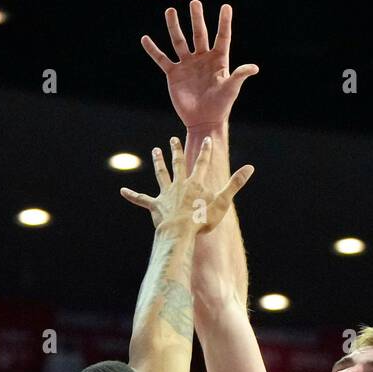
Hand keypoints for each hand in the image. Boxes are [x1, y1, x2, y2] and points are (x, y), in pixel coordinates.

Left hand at [120, 134, 252, 233]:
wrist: (180, 232)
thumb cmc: (201, 220)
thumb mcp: (222, 202)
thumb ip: (235, 184)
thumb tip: (250, 168)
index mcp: (195, 184)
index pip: (202, 163)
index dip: (206, 151)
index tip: (207, 139)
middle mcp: (179, 185)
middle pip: (178, 164)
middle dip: (176, 151)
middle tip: (172, 139)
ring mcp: (166, 195)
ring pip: (161, 175)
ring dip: (158, 162)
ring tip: (154, 151)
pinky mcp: (155, 206)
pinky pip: (142, 199)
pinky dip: (132, 195)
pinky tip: (122, 191)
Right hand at [141, 1, 258, 129]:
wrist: (204, 121)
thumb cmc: (221, 106)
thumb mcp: (231, 89)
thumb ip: (239, 75)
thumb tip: (254, 68)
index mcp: (218, 60)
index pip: (222, 37)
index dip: (224, 22)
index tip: (226, 7)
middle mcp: (202, 58)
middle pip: (199, 34)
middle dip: (197, 18)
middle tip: (195, 2)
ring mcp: (187, 65)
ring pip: (179, 41)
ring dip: (174, 26)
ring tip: (170, 11)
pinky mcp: (174, 74)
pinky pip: (162, 59)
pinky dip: (153, 50)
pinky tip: (145, 39)